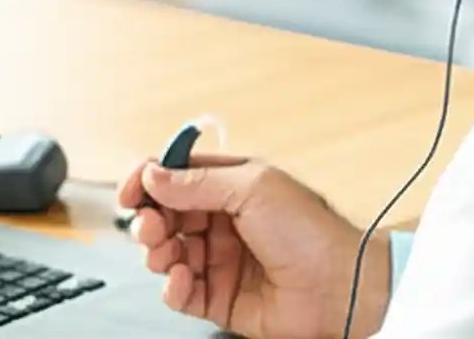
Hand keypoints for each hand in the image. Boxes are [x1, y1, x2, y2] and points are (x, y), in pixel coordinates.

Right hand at [117, 155, 390, 338]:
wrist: (343, 290)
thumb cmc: (311, 233)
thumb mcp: (252, 188)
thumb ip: (197, 181)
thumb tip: (152, 174)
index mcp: (230, 186)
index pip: (174, 176)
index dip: (147, 180)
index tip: (131, 191)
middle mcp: (221, 221)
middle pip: (163, 215)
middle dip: (148, 220)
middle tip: (149, 227)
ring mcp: (219, 260)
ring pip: (165, 253)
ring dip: (157, 252)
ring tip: (169, 256)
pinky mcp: (220, 298)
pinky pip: (179, 293)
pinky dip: (172, 287)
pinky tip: (180, 281)